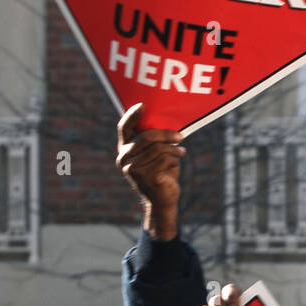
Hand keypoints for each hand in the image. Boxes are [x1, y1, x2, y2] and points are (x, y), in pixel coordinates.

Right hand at [117, 102, 183, 240]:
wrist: (162, 201)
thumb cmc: (160, 173)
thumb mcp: (155, 155)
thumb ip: (154, 142)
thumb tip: (165, 121)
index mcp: (125, 150)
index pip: (124, 128)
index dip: (132, 115)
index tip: (143, 105)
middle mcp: (125, 159)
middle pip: (147, 137)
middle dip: (166, 134)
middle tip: (180, 135)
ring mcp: (134, 169)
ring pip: (158, 148)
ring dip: (174, 149)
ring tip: (181, 152)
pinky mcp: (146, 177)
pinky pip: (165, 159)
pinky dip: (174, 159)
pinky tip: (177, 161)